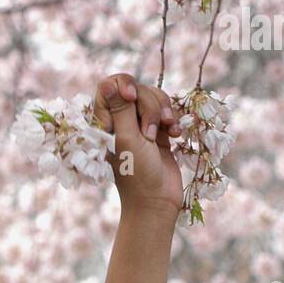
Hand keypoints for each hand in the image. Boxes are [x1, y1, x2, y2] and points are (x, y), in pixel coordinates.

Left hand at [91, 72, 182, 218]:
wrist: (157, 201)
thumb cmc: (137, 174)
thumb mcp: (127, 139)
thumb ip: (120, 109)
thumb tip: (107, 81)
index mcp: (106, 122)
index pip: (110, 86)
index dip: (123, 85)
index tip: (132, 96)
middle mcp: (122, 122)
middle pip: (137, 90)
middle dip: (149, 105)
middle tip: (150, 134)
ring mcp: (141, 126)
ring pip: (154, 98)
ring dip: (163, 112)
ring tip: (168, 133)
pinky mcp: (159, 132)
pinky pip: (167, 112)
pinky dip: (174, 120)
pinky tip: (177, 136)